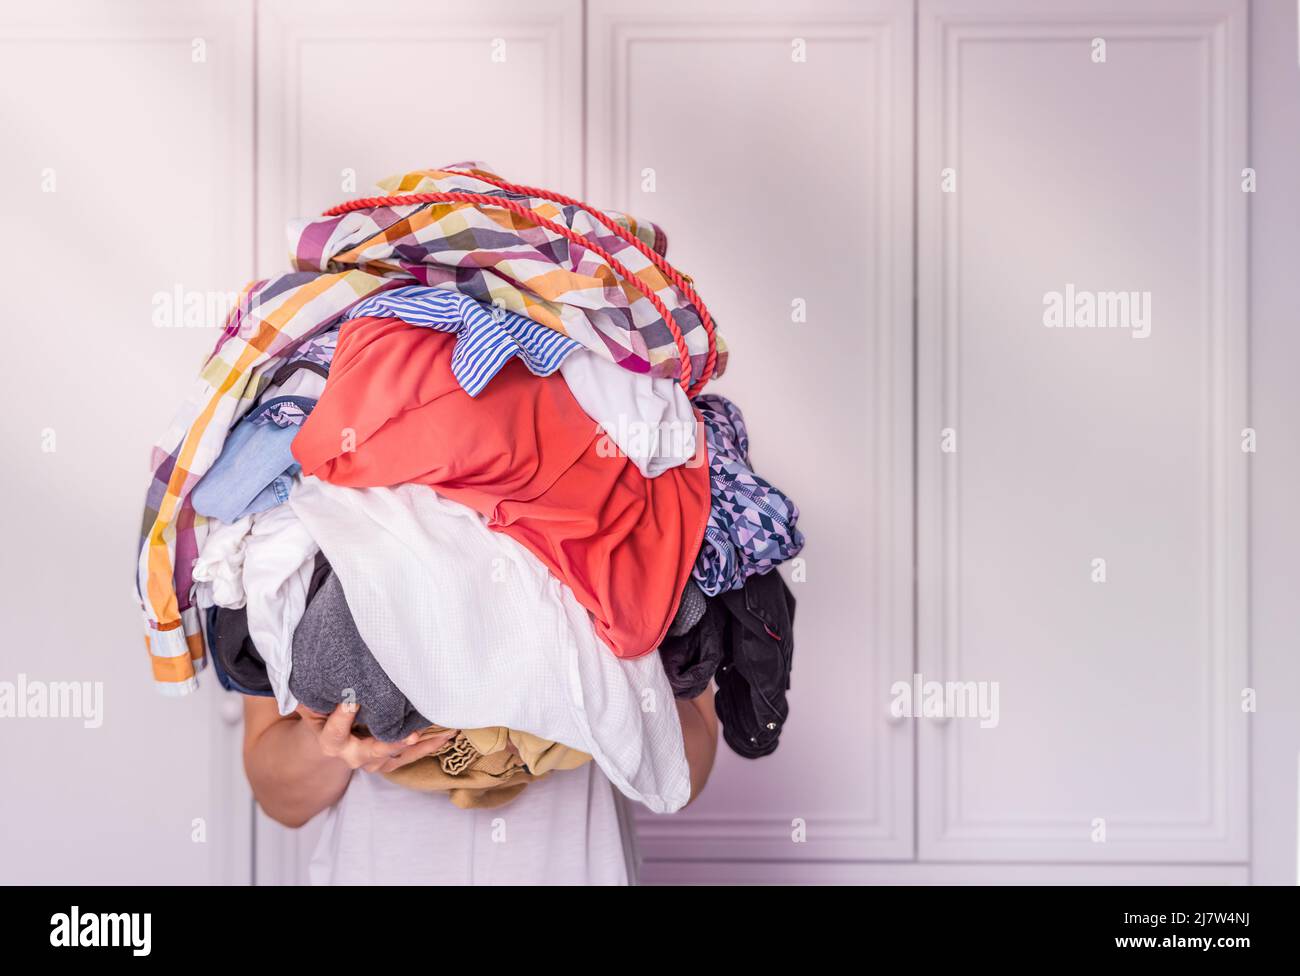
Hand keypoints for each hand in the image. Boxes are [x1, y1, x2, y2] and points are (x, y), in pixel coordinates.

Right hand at [295, 703, 457, 773]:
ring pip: (397, 755)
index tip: (352, 701)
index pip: (336, 731)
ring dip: (421, 744)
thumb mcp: (313, 705)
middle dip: (392, 743)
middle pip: (372, 751)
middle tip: (410, 735)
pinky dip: (430, 746)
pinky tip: (448, 735)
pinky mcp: (389, 762)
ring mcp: (373, 762)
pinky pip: (411, 756)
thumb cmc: (323, 714)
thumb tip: (323, 669)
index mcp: (330, 741)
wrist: (330, 741)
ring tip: (443, 733)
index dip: (343, 717)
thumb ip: (317, 694)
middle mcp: (352, 756)